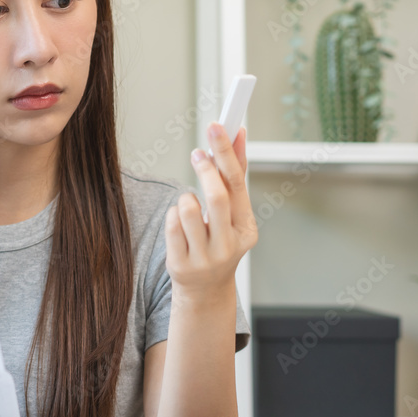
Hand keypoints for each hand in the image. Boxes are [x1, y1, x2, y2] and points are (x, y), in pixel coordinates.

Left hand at [164, 122, 257, 303]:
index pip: (237, 184)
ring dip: (185, 197)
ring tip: (190, 204)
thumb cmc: (220, 241)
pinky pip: (171, 223)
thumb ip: (235, 176)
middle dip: (205, 168)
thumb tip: (238, 133)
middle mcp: (229, 245)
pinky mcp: (180, 264)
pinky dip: (173, 213)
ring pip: (188, 207)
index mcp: (246, 230)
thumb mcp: (234, 213)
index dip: (226, 152)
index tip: (216, 128)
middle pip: (216, 196)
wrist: (205, 289)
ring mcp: (204, 257)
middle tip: (198, 153)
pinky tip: (180, 221)